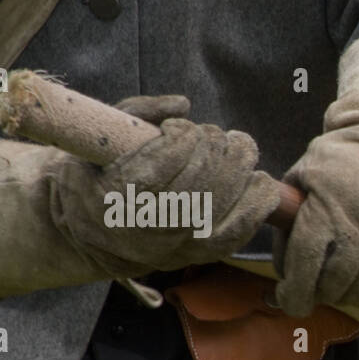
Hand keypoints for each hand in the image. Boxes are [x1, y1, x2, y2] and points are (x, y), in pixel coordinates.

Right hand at [49, 95, 280, 277]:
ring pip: (221, 208)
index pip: (160, 166)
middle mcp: (146, 230)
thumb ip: (139, 112)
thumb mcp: (102, 136)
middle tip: (216, 135)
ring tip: (240, 148)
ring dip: (240, 170)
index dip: (181, 138)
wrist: (98, 233)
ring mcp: (176, 247)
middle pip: (197, 185)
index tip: (182, 128)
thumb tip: (183, 104)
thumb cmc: (102, 173)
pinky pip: (238, 233)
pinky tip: (259, 181)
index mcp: (114, 199)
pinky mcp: (201, 255)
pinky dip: (257, 204)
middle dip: (214, 149)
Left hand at [273, 33, 358, 317]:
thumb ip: (290, 218)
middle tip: (319, 287)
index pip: (305, 266)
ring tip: (344, 281)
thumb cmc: (351, 163)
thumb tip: (282, 271)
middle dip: (321, 292)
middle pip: (334, 284)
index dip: (294, 293)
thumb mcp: (309, 173)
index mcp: (329, 207)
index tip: (290, 300)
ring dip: (347, 294)